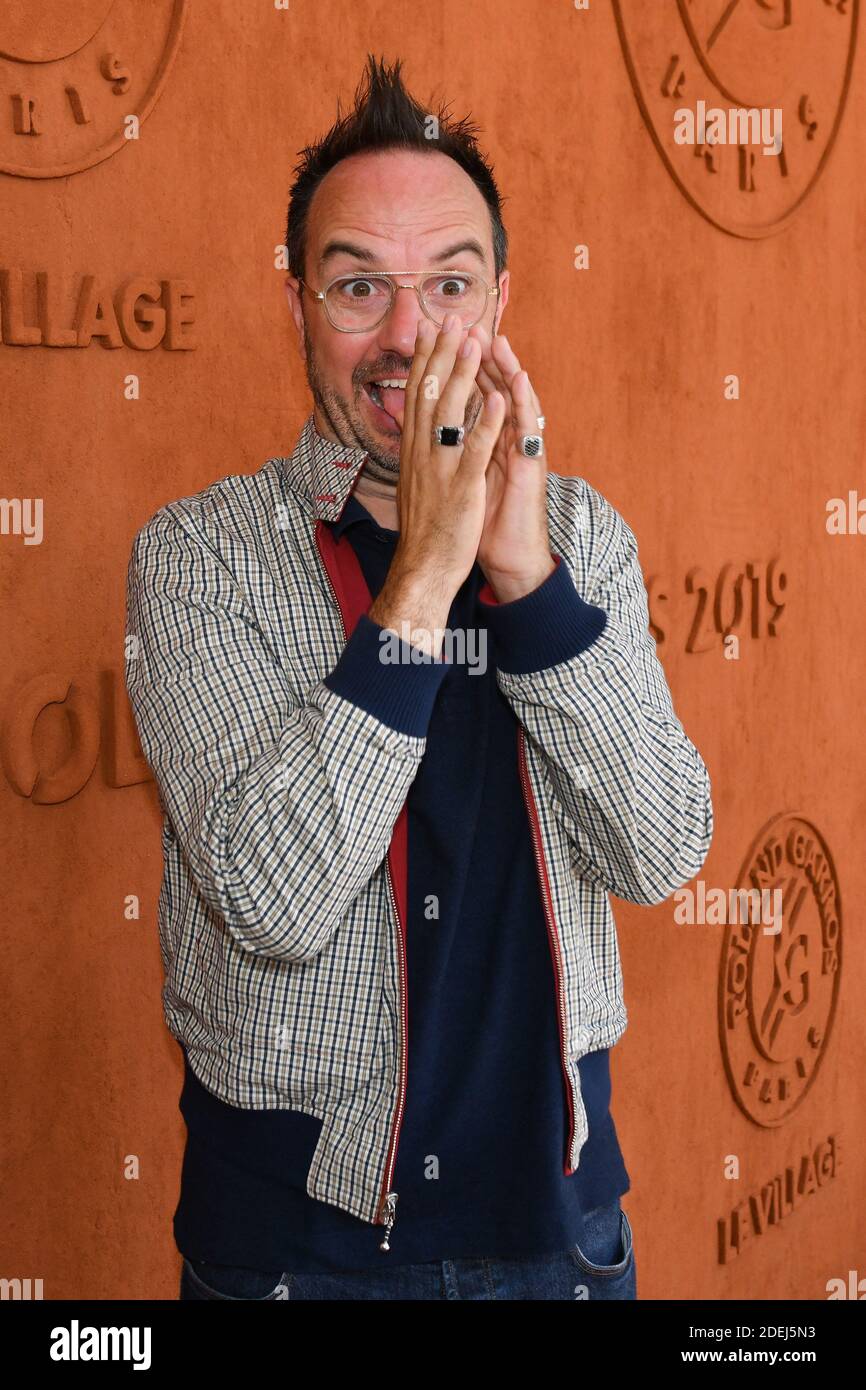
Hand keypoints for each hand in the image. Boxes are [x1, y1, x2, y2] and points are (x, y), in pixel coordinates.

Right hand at [368, 314, 505, 655]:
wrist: (421, 570)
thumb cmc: (423, 532)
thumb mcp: (414, 486)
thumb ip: (418, 456)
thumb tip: (416, 434)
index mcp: (412, 452)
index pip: (417, 397)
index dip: (425, 361)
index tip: (431, 330)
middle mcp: (421, 454)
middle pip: (429, 394)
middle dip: (441, 354)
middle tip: (451, 319)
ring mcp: (440, 469)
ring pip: (449, 413)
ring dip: (463, 375)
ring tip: (474, 343)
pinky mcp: (460, 488)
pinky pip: (474, 450)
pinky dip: (486, 422)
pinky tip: (497, 397)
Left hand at [467, 325, 554, 602]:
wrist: (509, 558)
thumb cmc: (484, 521)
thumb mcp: (463, 481)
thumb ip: (457, 454)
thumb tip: (436, 435)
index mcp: (486, 443)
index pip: (472, 398)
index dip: (459, 370)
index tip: (442, 343)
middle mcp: (506, 442)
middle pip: (495, 392)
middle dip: (483, 359)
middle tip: (470, 325)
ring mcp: (521, 451)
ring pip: (514, 403)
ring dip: (507, 370)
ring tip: (497, 340)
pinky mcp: (531, 467)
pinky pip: (526, 431)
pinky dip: (520, 405)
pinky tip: (517, 381)